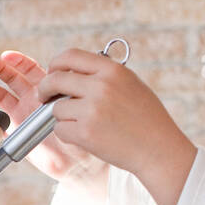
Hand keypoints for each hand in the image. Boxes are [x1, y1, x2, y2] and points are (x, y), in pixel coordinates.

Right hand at [0, 50, 99, 182]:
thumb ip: (64, 98)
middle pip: (14, 79)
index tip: (8, 56)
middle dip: (1, 69)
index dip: (19, 61)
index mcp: (48, 89)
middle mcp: (33, 99)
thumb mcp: (75, 108)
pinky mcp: (18, 131)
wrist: (78, 158)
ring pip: (3, 97)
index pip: (31, 69)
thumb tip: (59, 82)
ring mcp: (24, 114)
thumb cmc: (81, 130)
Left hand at [37, 47, 196, 204]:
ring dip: (63, 116)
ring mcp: (92, 110)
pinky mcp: (86, 133)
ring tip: (83, 123)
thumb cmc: (146, 117)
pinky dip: (67, 134)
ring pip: (57, 108)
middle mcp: (101, 86)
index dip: (56, 64)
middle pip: (55, 80)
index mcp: (112, 70)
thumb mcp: (130, 83)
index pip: (70, 56)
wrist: (158, 148)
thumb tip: (70, 71)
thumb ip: (103, 74)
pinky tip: (86, 136)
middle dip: (45, 89)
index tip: (53, 73)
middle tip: (45, 97)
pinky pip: (60, 129)